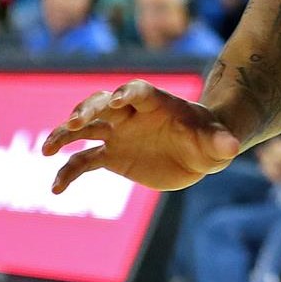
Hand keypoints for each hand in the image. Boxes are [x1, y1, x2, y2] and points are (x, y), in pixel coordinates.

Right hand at [42, 80, 242, 192]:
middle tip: (75, 122)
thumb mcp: (219, 143)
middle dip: (88, 109)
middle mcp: (131, 115)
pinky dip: (68, 172)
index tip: (117, 101)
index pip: (138, 92)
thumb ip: (222, 143)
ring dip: (65, 135)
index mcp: (157, 105)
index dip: (127, 93)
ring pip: (85, 129)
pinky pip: (83, 162)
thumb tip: (233, 147)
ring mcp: (118, 134)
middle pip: (103, 105)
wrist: (198, 152)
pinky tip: (56, 189)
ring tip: (47, 149)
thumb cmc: (210, 139)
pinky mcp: (111, 156)